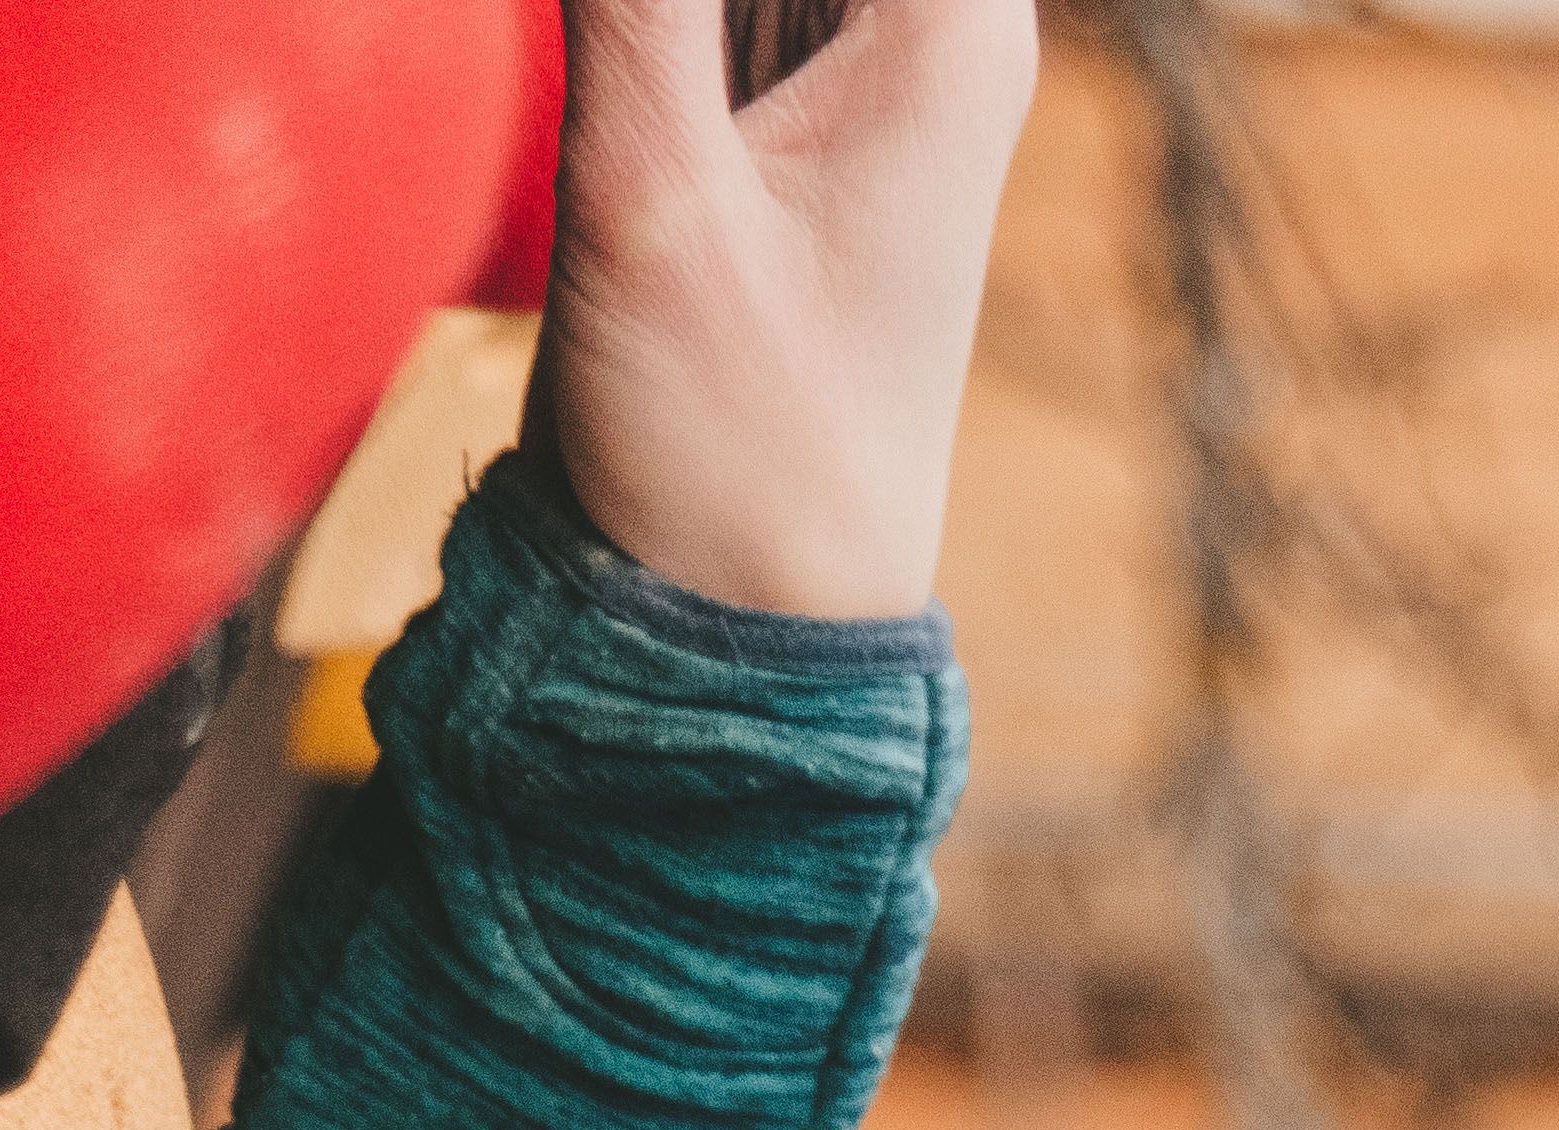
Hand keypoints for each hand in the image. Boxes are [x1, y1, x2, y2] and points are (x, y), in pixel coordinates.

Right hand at [526, 0, 1042, 625]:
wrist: (746, 637)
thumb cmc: (733, 457)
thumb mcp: (653, 197)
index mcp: (949, 28)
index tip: (652, 25)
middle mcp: (928, 27)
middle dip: (688, 1)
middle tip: (641, 91)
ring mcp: (852, 60)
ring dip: (663, 12)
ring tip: (643, 135)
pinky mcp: (773, 102)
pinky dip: (651, 14)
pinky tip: (608, 64)